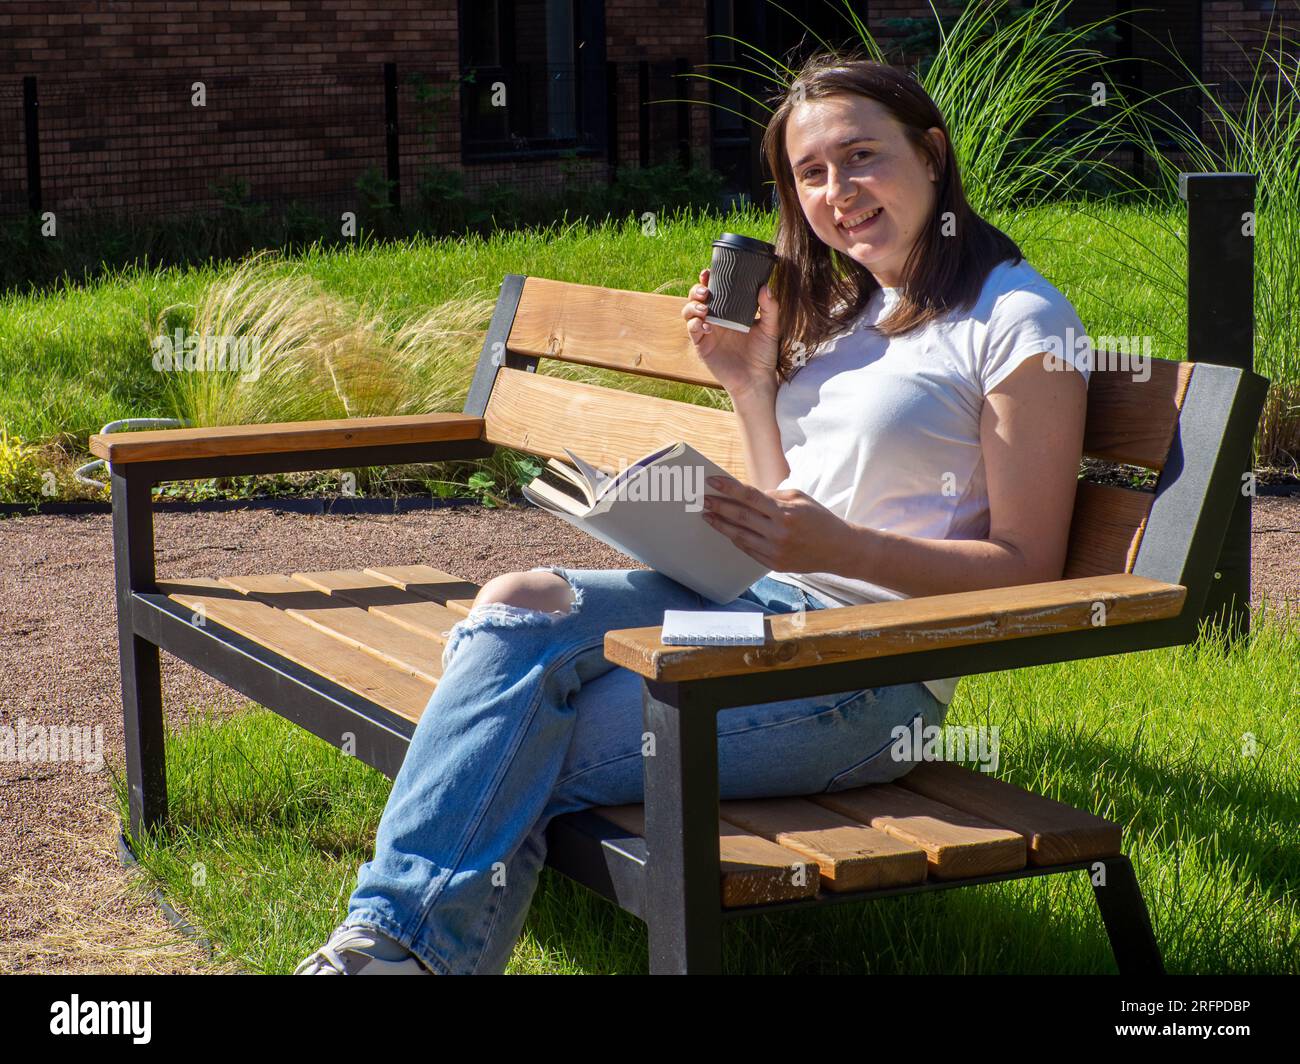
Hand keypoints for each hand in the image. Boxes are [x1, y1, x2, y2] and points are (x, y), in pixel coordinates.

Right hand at [681, 267, 779, 400]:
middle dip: (697, 290)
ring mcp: (707, 331)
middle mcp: (716, 318)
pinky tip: (707, 325)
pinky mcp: (702, 345)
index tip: (709, 272)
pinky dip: (695, 324)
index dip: (708, 279)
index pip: (716, 290)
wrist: (757, 379)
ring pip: (689, 311)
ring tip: (705, 309)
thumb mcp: (770, 328)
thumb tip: (765, 287)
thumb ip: (769, 308)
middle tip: (706, 292)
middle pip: (697, 298)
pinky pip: (692, 330)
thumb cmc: (763, 354)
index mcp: (730, 311)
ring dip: (693, 306)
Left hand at [700, 475, 852, 571]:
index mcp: (785, 512)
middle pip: (740, 517)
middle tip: (703, 500)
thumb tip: (746, 495)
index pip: (750, 497)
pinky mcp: (774, 564)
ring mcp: (775, 551)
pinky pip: (748, 550)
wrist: (839, 549)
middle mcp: (778, 533)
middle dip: (719, 507)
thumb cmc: (819, 519)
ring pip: (740, 536)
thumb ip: (772, 496)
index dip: (728, 488)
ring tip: (708, 516)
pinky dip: (736, 539)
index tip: (712, 481)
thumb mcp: (800, 498)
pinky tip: (727, 531)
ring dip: (721, 525)